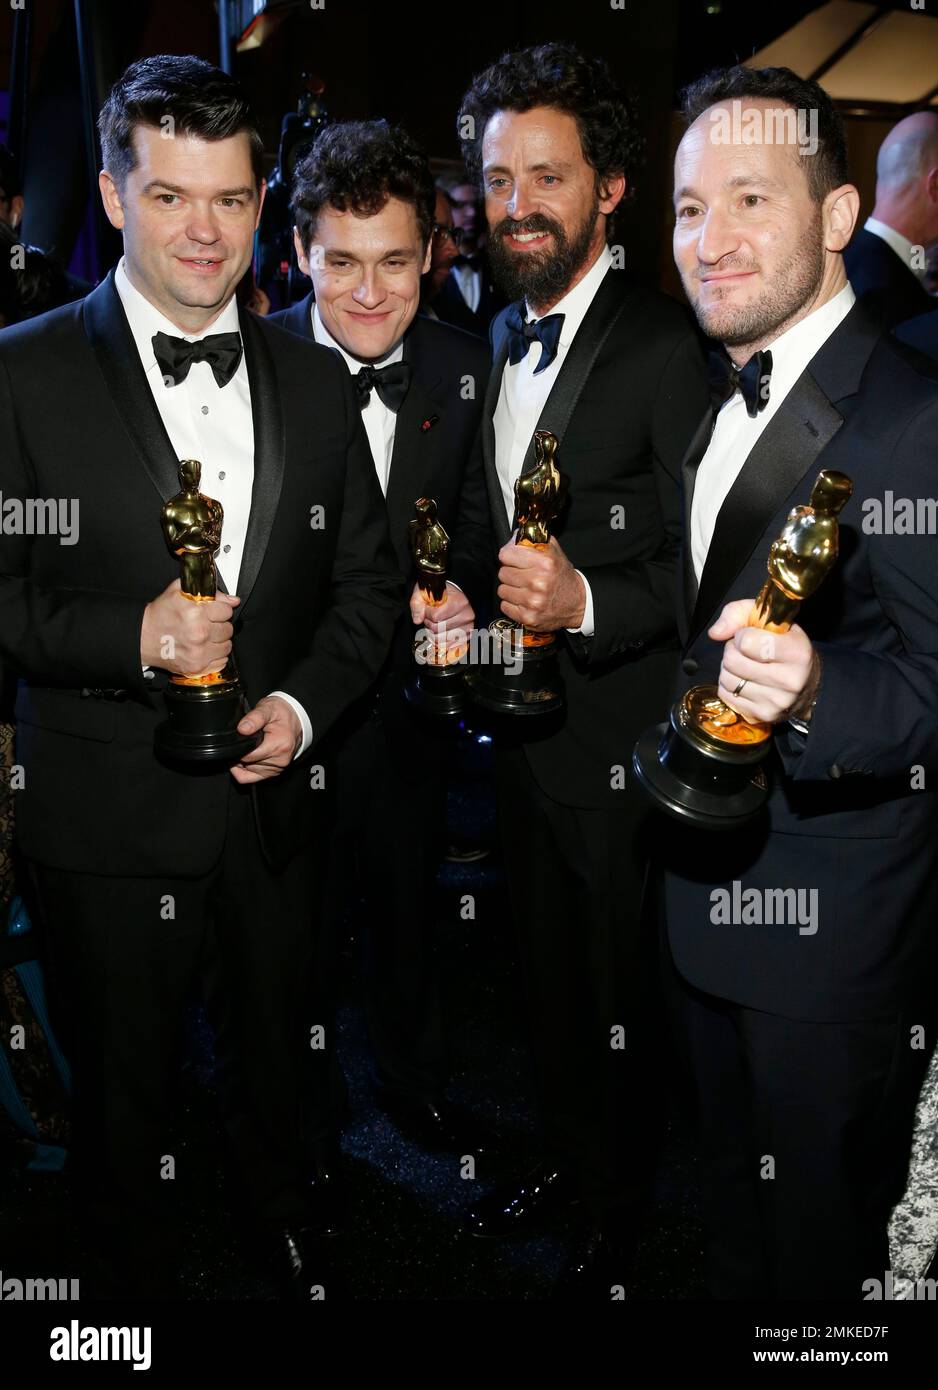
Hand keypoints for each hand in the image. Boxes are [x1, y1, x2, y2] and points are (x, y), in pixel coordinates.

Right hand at [141, 578, 238, 675]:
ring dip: (219, 641)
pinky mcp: (197, 667)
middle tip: (206, 624)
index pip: (227, 611)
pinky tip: (204, 649)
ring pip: (227, 646)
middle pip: (228, 629)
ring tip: (205, 637)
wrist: (142, 637)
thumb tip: (232, 600)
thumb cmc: (160, 615)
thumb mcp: (180, 592)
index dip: (219, 610)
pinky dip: (215, 656)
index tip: (212, 612)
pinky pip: (221, 661)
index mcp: (196, 612)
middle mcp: (199, 633)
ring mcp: (199, 653)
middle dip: (219, 625)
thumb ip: (210, 591)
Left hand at [230, 696, 301, 784]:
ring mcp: (278, 768)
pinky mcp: (274, 772)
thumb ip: (254, 718)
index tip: (239, 738)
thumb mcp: (268, 708)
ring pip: (248, 771)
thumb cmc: (282, 714)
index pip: (248, 756)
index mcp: (279, 745)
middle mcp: (280, 760)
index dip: (238, 748)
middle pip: (247, 764)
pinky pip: (250, 778)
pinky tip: (246, 758)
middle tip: (246, 739)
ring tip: (251, 745)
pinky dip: (244, 770)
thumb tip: (242, 729)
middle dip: (241, 753)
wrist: (296, 720)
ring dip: (244, 761)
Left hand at [410, 581, 474, 655]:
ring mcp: (468, 627)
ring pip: (442, 639)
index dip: (427, 614)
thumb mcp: (424, 592)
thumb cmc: (439, 594)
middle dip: (429, 624)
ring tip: (436, 623)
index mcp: (458, 602)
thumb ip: (417, 604)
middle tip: (431, 617)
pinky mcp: (467, 636)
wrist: (454, 596)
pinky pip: (449, 646)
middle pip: (438, 629)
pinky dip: (441, 642)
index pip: (435, 616)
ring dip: (434, 633)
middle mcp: (466, 615)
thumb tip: (417, 620)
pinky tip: (440, 633)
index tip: (428, 608)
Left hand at [497, 534, 584, 630]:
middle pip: (503, 573)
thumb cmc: (561, 576)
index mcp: (545, 563)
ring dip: (511, 589)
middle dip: (510, 573)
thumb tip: (513, 538)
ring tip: (524, 588)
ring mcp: (533, 602)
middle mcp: (539, 582)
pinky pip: (505, 606)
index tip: (513, 559)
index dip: (509, 556)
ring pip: (502, 590)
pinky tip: (524, 600)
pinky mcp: (528, 617)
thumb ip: (533, 540)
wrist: (576, 602)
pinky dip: (512, 604)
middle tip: (522, 575)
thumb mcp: (553, 552)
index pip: (506, 555)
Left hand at [709, 599, 820, 724]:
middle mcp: (789, 680)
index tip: (751, 636)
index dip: (742, 635)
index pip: (746, 642)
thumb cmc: (785, 645)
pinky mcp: (762, 715)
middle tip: (744, 651)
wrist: (807, 684)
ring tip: (744, 664)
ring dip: (728, 668)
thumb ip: (739, 614)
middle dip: (732, 651)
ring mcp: (775, 702)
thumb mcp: (770, 620)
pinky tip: (743, 680)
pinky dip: (728, 685)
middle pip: (732, 661)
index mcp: (796, 652)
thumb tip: (715, 633)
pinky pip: (725, 695)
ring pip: (726, 679)